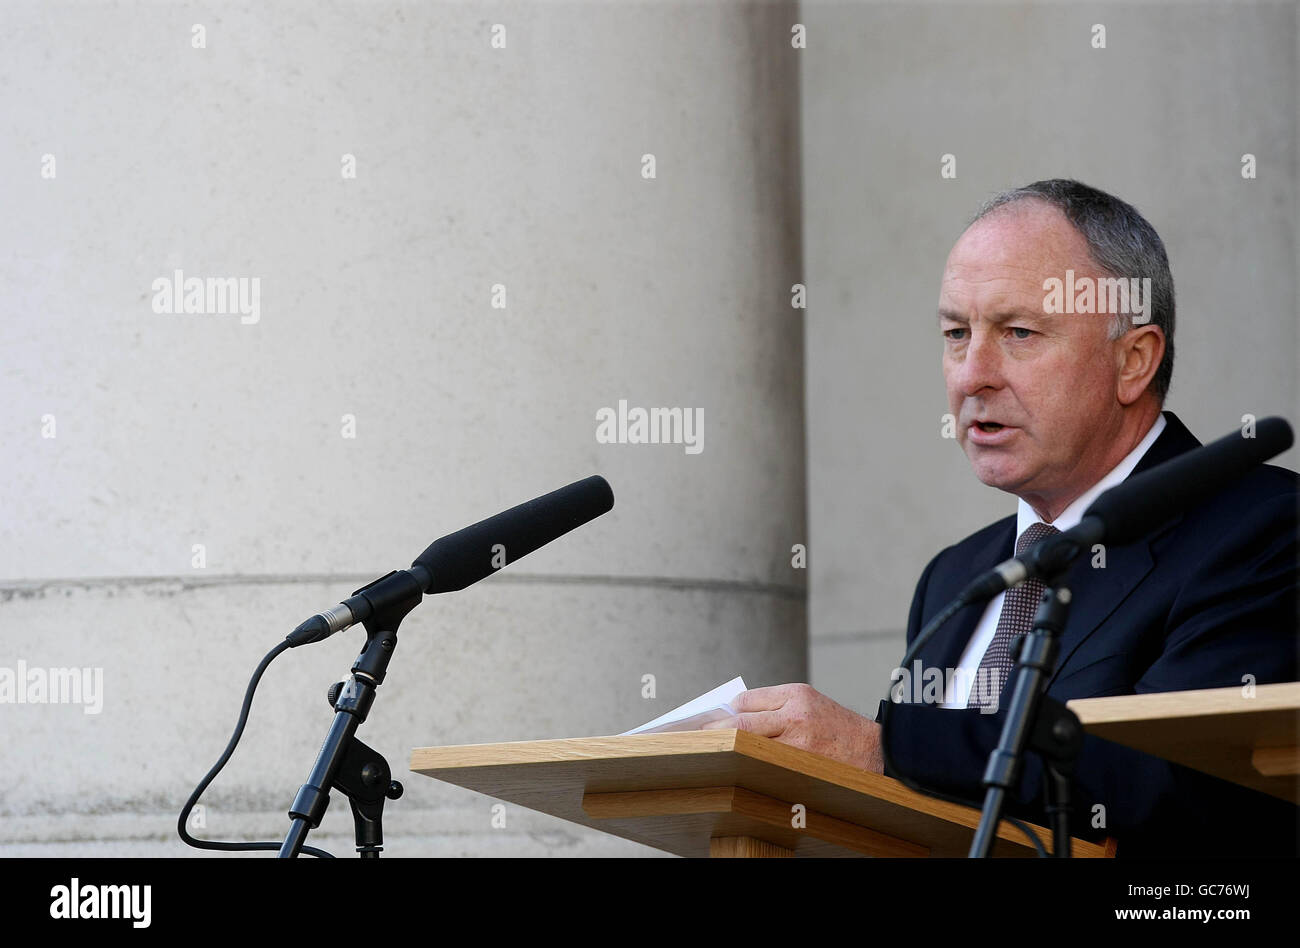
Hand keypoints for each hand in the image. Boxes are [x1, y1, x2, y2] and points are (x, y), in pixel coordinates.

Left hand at [701, 682, 883, 772]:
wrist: (877, 750)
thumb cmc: (837, 727)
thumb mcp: (810, 703)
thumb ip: (776, 707)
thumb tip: (734, 715)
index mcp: (796, 694)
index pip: (746, 701)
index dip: (726, 712)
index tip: (711, 720)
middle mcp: (795, 715)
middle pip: (741, 723)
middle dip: (715, 731)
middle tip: (696, 738)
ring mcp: (798, 743)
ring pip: (748, 745)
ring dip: (726, 749)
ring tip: (710, 753)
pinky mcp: (802, 765)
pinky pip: (765, 763)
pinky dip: (748, 764)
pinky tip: (737, 767)